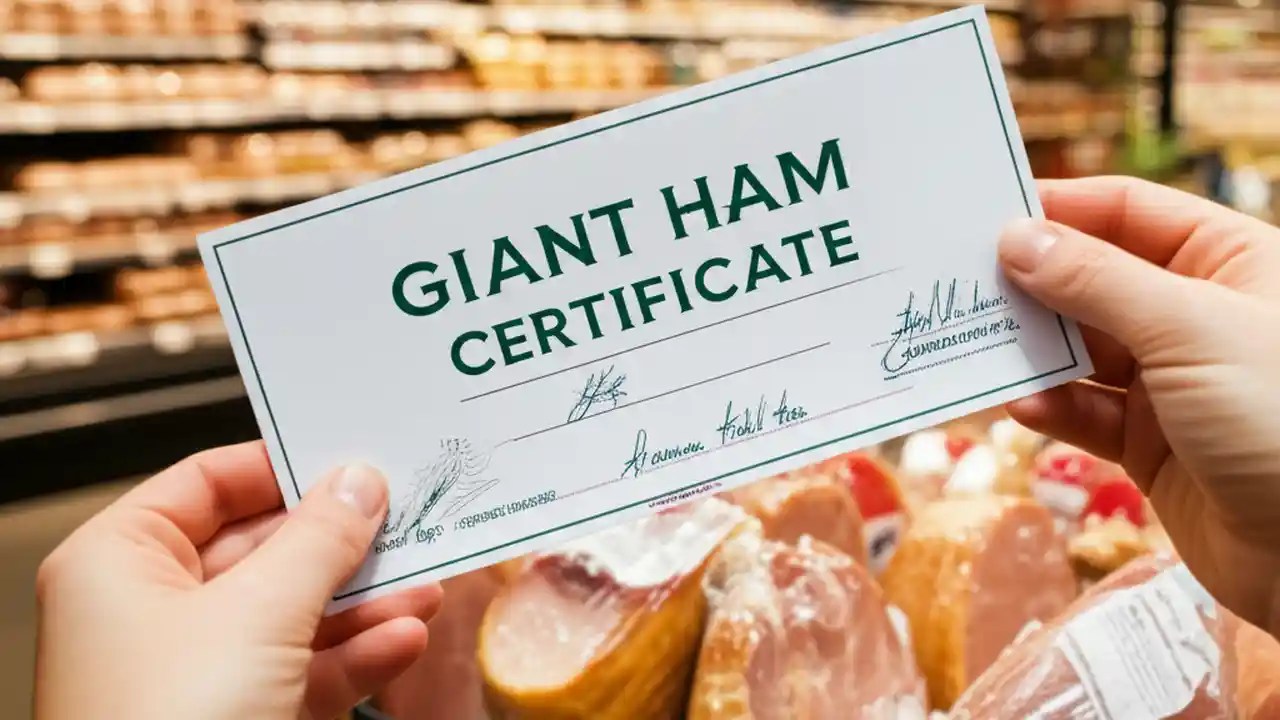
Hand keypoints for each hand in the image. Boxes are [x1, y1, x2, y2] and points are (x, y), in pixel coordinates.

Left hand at [34, 441, 441, 719]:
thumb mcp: (258, 613)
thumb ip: (318, 540)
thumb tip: (358, 483)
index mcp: (120, 562)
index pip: (208, 483)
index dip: (283, 468)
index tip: (352, 459)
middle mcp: (152, 611)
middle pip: (264, 549)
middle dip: (343, 545)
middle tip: (407, 519)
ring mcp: (197, 671)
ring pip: (294, 613)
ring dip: (364, 603)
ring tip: (424, 584)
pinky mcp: (237, 718)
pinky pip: (303, 670)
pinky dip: (355, 655)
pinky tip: (404, 639)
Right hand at [999, 176, 1279, 637]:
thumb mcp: (1188, 330)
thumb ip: (1095, 282)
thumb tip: (1016, 239)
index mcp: (1231, 261)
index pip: (1129, 212)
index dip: (1060, 211)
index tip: (985, 217)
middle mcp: (1197, 315)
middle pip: (1094, 280)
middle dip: (1032, 285)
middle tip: (961, 285)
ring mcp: (1171, 381)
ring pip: (1081, 349)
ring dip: (1032, 350)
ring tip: (979, 345)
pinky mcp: (1149, 443)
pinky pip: (1084, 412)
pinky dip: (1050, 407)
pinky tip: (1021, 405)